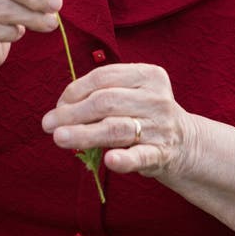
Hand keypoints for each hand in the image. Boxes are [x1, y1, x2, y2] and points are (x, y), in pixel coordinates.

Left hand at [41, 63, 196, 177]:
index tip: (58, 105)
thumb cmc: (145, 114)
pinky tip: (109, 161)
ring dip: (84, 134)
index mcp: (148, 75)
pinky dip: (124, 160)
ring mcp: (161, 126)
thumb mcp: (133, 94)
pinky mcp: (162, 154)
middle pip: (106, 102)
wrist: (185, 142)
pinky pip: (141, 156)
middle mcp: (156, 98)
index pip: (103, 78)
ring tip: (59, 138)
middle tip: (49, 124)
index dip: (75, 90)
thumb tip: (61, 109)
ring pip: (116, 128)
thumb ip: (103, 94)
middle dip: (72, 113)